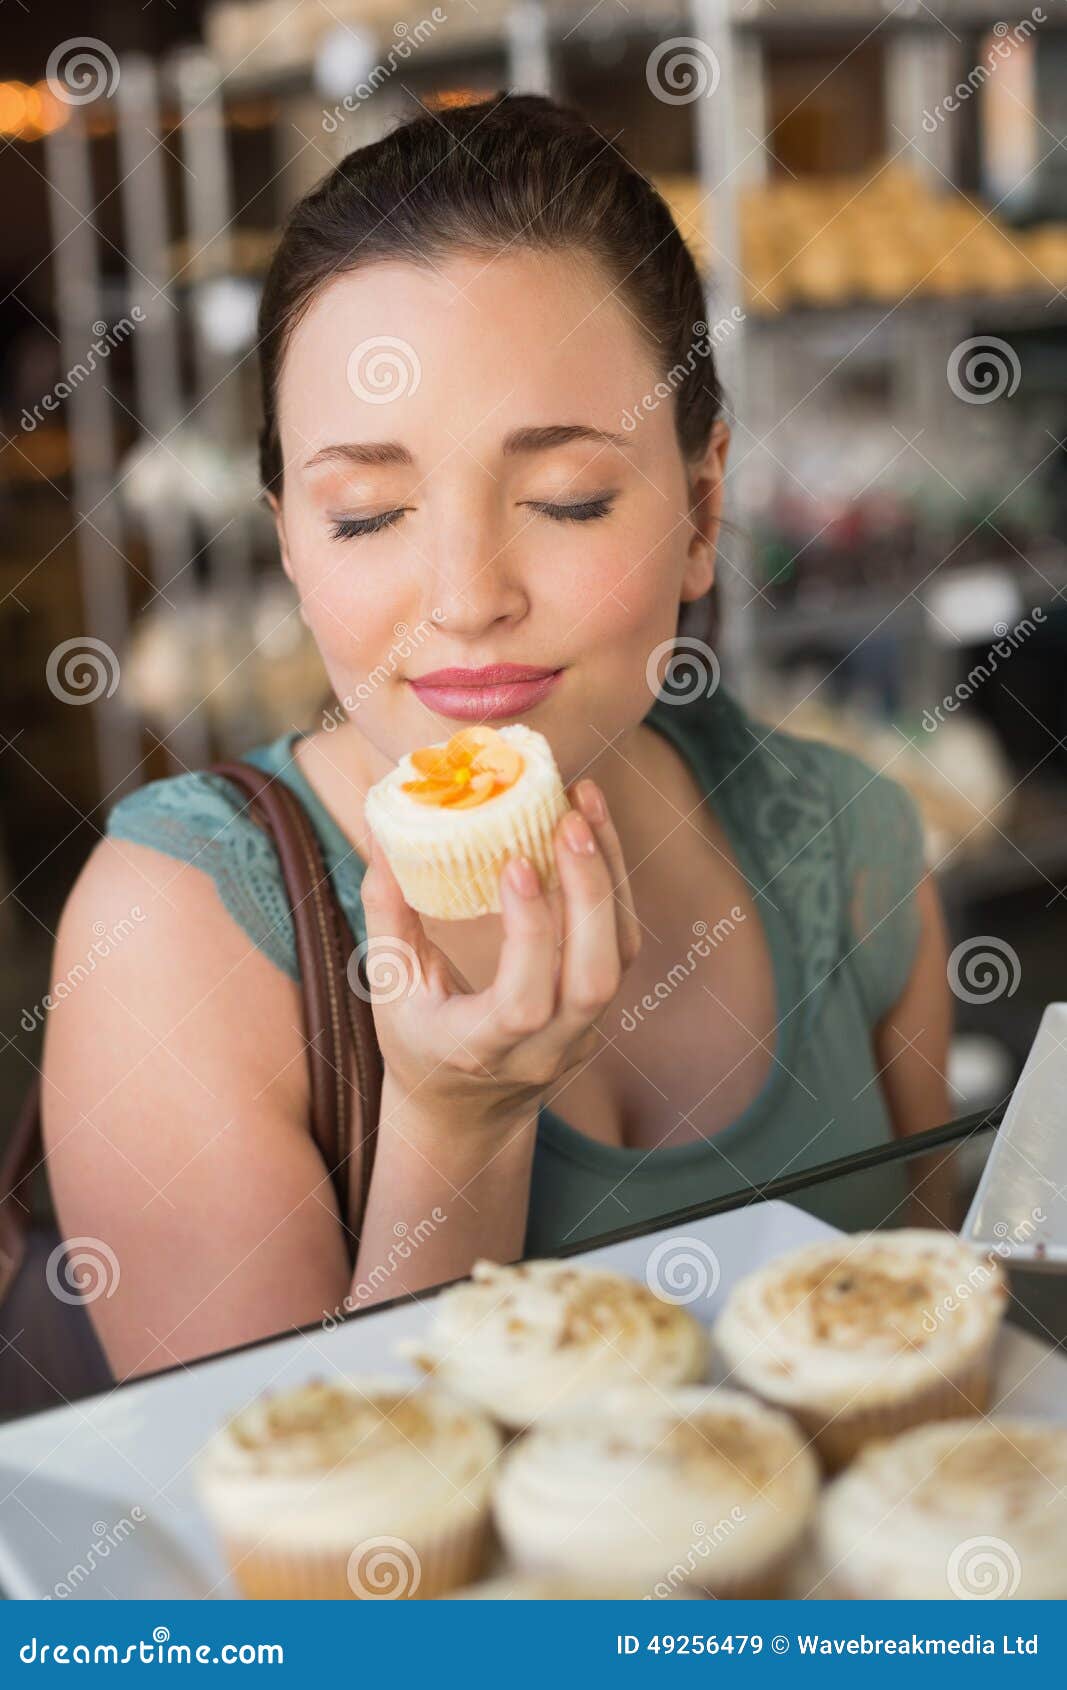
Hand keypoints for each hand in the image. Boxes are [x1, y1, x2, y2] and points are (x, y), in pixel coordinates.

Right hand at [357, 779, 641, 1130]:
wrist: (465, 1112)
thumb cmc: (417, 1040)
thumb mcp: (389, 987)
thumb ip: (386, 911)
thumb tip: (382, 829)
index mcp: (479, 1050)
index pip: (523, 1003)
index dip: (530, 934)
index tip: (515, 862)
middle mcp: (544, 1049)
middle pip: (593, 980)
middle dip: (589, 892)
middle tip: (568, 817)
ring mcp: (581, 1031)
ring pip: (620, 956)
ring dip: (609, 874)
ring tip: (586, 802)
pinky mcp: (600, 1008)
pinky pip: (622, 943)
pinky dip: (613, 883)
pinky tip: (594, 828)